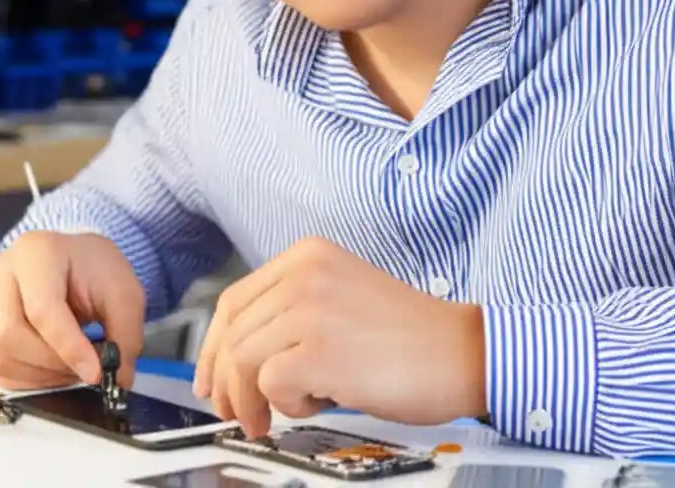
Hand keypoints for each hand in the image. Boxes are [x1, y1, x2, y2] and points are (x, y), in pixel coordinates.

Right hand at [0, 231, 144, 389]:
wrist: (73, 261)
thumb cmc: (96, 271)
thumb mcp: (125, 293)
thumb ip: (125, 335)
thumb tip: (118, 381)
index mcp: (34, 253)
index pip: (42, 308)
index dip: (69, 347)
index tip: (97, 373)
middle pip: (9, 334)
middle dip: (52, 363)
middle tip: (86, 370)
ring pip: (0, 357)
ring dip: (43, 376)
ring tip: (74, 368)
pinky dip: (30, 382)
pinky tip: (55, 370)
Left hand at [193, 237, 485, 437]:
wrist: (464, 353)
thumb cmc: (410, 338)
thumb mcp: (341, 299)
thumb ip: (292, 313)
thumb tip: (236, 359)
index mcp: (307, 255)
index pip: (234, 302)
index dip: (213, 347)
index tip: (210, 378)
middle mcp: (304, 274)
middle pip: (232, 334)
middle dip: (225, 383)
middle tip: (234, 412)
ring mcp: (311, 309)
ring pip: (242, 361)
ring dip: (250, 400)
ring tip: (270, 419)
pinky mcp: (320, 350)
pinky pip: (269, 384)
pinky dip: (284, 405)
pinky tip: (314, 404)